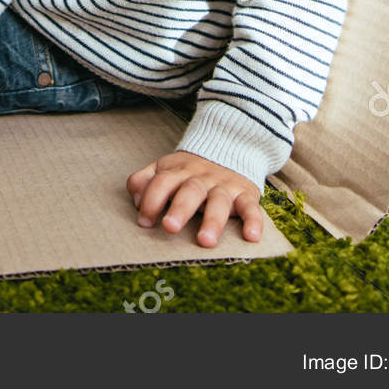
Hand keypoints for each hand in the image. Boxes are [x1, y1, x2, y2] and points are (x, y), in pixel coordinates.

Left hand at [127, 151, 265, 246]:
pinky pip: (251, 206)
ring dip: (212, 221)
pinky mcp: (245, 194)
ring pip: (219, 201)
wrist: (229, 147)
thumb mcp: (165, 168)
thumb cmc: (190, 170)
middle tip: (170, 227)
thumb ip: (144, 180)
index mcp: (178, 172)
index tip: (144, 222)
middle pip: (190, 191)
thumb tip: (135, 200)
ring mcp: (224, 186)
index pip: (162, 182)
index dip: (151, 200)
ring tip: (205, 241)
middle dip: (180, 209)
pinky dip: (253, 221)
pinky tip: (251, 236)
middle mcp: (201, 179)